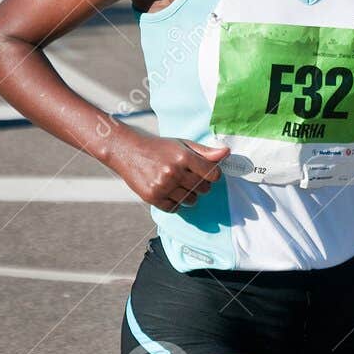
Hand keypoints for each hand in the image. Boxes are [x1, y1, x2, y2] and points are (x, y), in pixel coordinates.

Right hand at [106, 131, 229, 212]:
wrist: (127, 151)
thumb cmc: (158, 147)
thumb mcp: (182, 144)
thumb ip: (205, 151)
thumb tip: (226, 153)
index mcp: (183, 156)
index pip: (213, 174)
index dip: (213, 175)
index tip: (207, 173)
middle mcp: (174, 171)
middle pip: (203, 189)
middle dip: (201, 185)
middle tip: (190, 178)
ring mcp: (163, 186)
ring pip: (190, 201)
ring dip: (189, 196)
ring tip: (179, 185)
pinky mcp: (153, 197)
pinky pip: (175, 208)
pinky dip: (175, 203)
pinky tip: (170, 192)